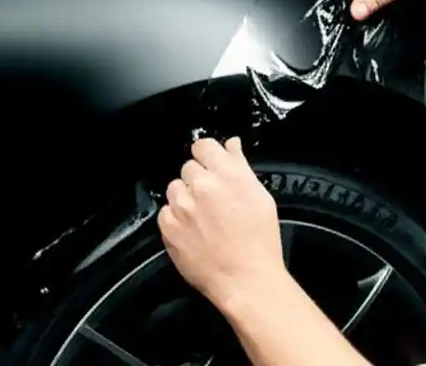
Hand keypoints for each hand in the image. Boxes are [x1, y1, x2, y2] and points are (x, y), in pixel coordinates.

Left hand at [158, 137, 285, 308]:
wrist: (246, 279)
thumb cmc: (259, 242)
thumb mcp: (260, 197)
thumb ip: (241, 166)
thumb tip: (231, 145)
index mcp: (228, 174)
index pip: (203, 145)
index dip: (207, 155)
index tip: (210, 165)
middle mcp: (203, 186)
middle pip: (188, 167)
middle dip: (199, 180)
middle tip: (212, 200)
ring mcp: (183, 206)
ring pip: (175, 188)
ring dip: (185, 198)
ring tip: (201, 217)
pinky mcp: (169, 227)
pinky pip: (165, 211)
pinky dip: (175, 218)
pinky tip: (192, 231)